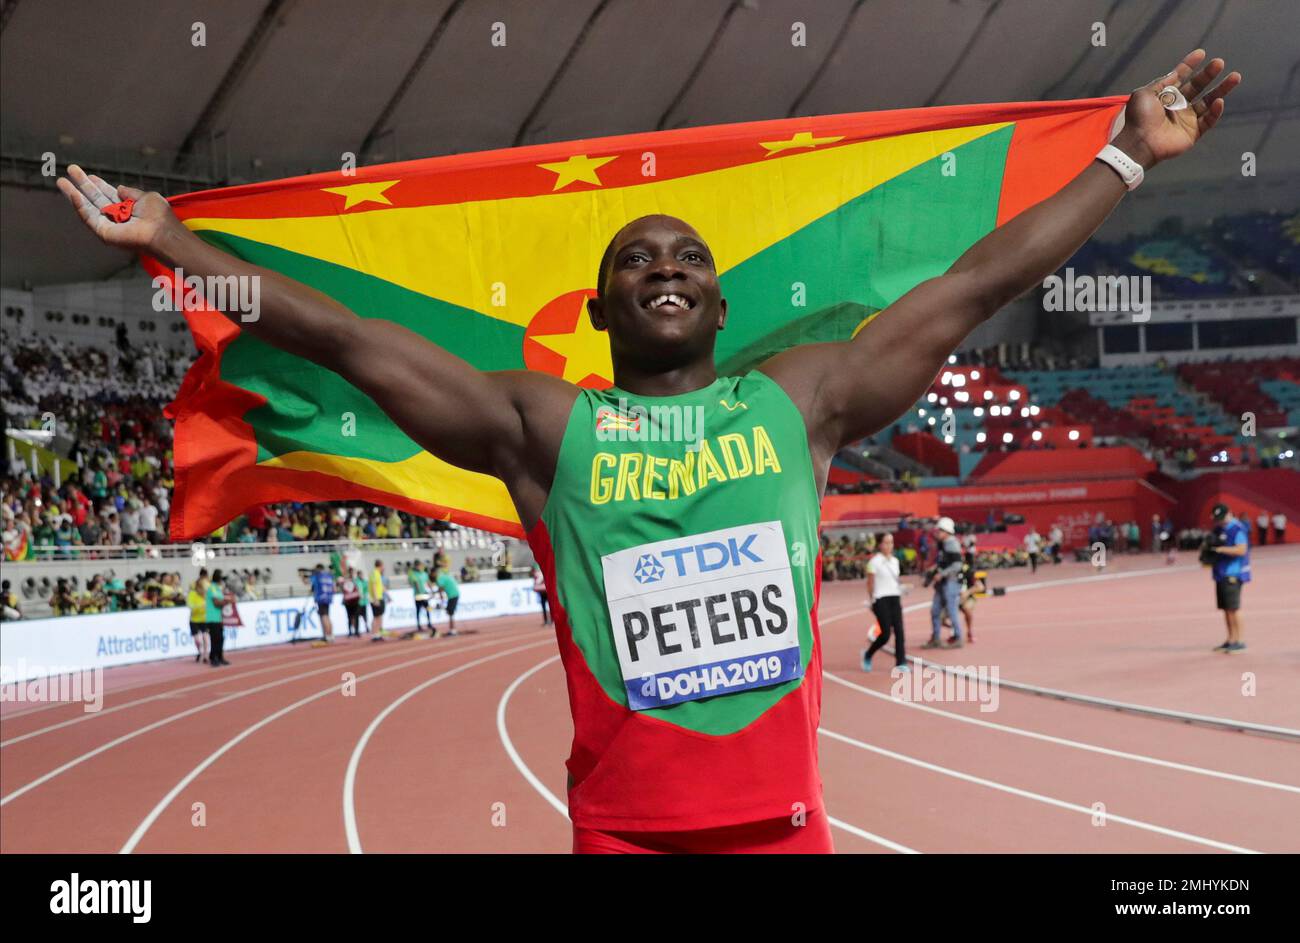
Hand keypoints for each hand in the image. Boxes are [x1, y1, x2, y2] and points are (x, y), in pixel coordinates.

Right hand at [56, 164, 175, 252]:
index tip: (88, 174)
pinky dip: (80, 206)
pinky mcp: (104, 233)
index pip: (108, 194)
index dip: (98, 183)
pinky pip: (89, 218)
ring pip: (87, 207)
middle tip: (70, 169)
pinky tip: (73, 194)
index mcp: (128, 207)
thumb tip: (119, 188)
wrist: (162, 232)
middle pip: (95, 198)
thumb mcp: (146, 197)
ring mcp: (109, 225)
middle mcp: (117, 216)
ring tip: (61, 181)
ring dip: (73, 194)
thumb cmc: (159, 216)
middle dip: (82, 184)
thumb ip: (131, 192)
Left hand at [1115, 49, 1240, 167]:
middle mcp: (1177, 106)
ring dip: (1222, 90)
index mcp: (1164, 96)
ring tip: (1235, 76)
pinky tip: (1219, 101)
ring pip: (1209, 102)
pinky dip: (1215, 111)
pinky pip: (1208, 121)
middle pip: (1198, 87)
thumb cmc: (1138, 118)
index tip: (1201, 53)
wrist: (1138, 142)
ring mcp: (1186, 120)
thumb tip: (1175, 72)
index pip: (1180, 77)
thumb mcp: (1144, 94)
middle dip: (1209, 74)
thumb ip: (1162, 82)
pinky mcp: (1192, 133)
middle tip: (1219, 63)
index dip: (1189, 65)